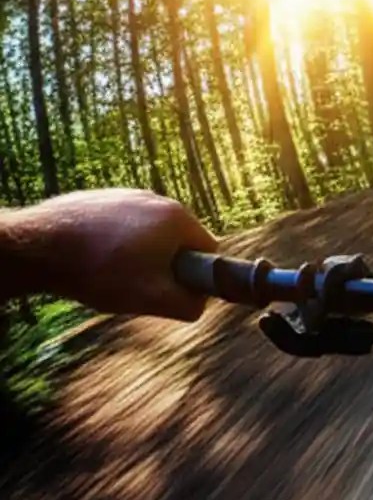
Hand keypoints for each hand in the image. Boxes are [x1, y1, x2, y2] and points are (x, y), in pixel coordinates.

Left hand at [10, 189, 217, 320]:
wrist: (38, 246)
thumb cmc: (99, 272)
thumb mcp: (152, 298)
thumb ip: (188, 305)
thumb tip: (200, 303)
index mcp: (177, 218)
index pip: (208, 250)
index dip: (193, 274)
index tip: (168, 287)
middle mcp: (156, 199)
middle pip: (177, 240)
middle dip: (163, 263)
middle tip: (137, 283)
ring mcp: (126, 195)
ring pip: (148, 232)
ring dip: (138, 253)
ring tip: (109, 271)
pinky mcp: (101, 198)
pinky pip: (122, 224)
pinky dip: (114, 242)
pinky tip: (92, 257)